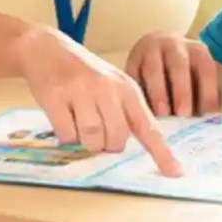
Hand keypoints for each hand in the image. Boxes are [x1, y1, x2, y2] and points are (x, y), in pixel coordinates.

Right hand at [15, 26, 182, 176]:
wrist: (46, 49)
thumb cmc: (84, 73)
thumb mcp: (112, 84)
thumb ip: (124, 111)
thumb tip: (126, 146)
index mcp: (127, 87)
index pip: (148, 126)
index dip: (161, 152)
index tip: (175, 173)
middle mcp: (107, 88)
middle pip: (117, 140)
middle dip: (107, 144)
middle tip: (96, 126)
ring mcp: (81, 91)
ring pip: (92, 140)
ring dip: (86, 141)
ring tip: (78, 120)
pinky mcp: (56, 97)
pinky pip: (67, 135)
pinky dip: (66, 134)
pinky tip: (63, 116)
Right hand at [125, 31, 219, 116]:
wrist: (155, 48)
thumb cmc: (183, 75)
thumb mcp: (197, 78)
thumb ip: (202, 97)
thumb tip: (208, 122)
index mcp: (197, 51)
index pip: (205, 69)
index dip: (208, 92)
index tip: (207, 115)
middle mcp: (174, 46)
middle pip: (179, 65)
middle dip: (182, 90)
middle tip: (183, 113)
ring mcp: (150, 51)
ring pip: (153, 69)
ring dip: (158, 93)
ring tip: (161, 114)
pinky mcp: (131, 60)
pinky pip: (133, 76)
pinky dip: (137, 94)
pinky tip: (141, 110)